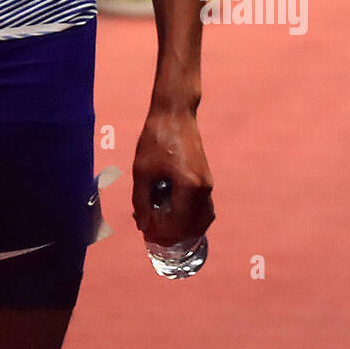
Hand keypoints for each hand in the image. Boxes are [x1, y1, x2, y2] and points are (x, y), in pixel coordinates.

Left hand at [131, 107, 213, 246]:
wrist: (175, 114)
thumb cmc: (156, 138)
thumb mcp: (142, 170)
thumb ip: (141, 201)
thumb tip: (143, 226)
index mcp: (189, 187)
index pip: (178, 225)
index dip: (161, 234)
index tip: (144, 233)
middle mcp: (204, 189)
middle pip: (193, 227)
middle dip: (171, 234)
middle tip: (150, 231)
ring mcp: (208, 185)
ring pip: (200, 220)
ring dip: (181, 227)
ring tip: (158, 224)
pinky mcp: (206, 180)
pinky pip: (201, 209)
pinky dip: (188, 217)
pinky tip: (169, 213)